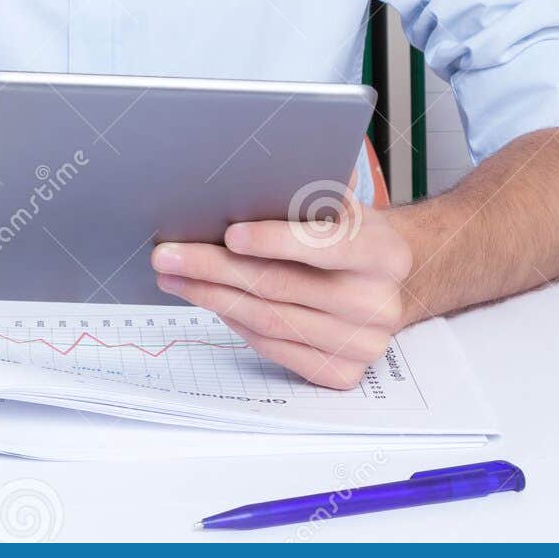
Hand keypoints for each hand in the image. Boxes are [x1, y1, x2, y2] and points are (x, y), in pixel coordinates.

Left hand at [150, 195, 413, 389]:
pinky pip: (274, 348)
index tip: (230, 234)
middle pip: (282, 287)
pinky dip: (236, 323)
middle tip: (169, 255)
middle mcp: (378, 304)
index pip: (326, 246)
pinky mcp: (342, 373)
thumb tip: (243, 184)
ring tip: (175, 276)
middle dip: (216, 269)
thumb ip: (307, 195)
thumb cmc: (350, 234)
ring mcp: (362, 345)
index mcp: (385, 253)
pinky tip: (211, 300)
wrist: (388, 283)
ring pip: (270, 321)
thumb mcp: (342, 204)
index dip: (275, 240)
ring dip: (213, 297)